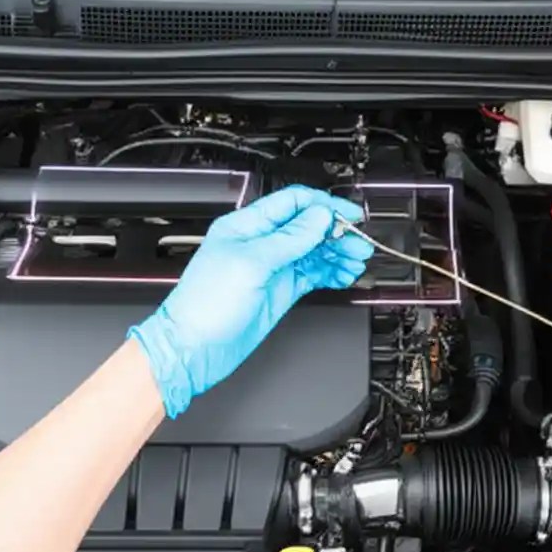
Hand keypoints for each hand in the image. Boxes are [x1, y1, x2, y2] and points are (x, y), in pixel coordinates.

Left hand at [129, 185, 373, 416]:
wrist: (193, 348)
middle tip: (358, 243)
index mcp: (246, 226)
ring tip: (357, 260)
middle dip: (336, 232)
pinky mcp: (279, 290)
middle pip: (308, 227)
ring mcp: (271, 268)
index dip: (323, 206)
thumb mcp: (251, 263)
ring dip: (338, 253)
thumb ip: (289, 239)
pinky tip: (343, 274)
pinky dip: (330, 272)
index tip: (348, 215)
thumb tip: (319, 217)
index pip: (293, 203)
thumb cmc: (204, 305)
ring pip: (314, 251)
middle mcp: (260, 244)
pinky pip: (312, 274)